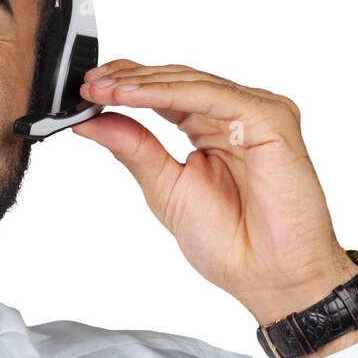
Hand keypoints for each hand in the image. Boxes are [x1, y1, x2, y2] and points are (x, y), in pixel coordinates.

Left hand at [73, 60, 357, 333]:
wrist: (268, 276)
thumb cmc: (229, 243)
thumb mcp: (164, 188)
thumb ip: (133, 148)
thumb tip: (91, 120)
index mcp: (211, 129)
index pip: (165, 93)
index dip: (126, 85)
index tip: (85, 87)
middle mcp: (235, 115)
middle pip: (177, 81)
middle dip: (128, 80)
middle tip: (88, 83)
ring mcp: (257, 113)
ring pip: (192, 84)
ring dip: (143, 84)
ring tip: (104, 88)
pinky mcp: (272, 119)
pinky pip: (214, 97)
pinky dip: (171, 94)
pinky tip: (134, 96)